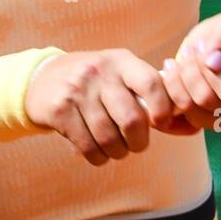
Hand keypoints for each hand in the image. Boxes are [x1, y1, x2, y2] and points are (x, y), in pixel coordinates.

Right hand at [23, 48, 194, 166]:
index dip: (163, 108)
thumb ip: (145, 91)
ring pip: (109, 137)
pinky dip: (98, 157)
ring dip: (118, 153)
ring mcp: (78, 91)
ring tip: (118, 150)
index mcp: (121, 61)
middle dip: (139, 141)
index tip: (161, 123)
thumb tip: (179, 120)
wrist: (41, 79)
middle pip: (132, 119)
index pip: (152, 83)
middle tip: (137, 145)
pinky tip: (99, 153)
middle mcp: (100, 72)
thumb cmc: (93, 81)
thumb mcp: (118, 73)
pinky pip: (87, 146)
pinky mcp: (60, 111)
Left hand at [162, 13, 220, 132]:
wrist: (218, 50)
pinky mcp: (218, 122)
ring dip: (188, 76)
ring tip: (185, 55)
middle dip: (206, 67)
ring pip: (207, 103)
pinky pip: (192, 115)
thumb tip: (214, 60)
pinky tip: (174, 71)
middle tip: (198, 47)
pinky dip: (177, 90)